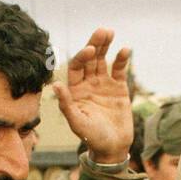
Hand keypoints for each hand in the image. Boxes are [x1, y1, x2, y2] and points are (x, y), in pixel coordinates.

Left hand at [54, 28, 132, 163]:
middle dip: (95, 44)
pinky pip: (119, 69)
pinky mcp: (118, 88)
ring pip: (103, 60)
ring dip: (106, 46)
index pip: (76, 67)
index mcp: (75, 90)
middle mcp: (88, 84)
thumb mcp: (78, 123)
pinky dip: (122, 59)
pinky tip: (125, 50)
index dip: (82, 57)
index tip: (90, 51)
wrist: (112, 148)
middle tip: (102, 31)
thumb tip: (56, 85)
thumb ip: (67, 104)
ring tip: (110, 32)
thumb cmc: (92, 138)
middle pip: (90, 59)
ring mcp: (103, 84)